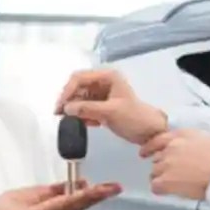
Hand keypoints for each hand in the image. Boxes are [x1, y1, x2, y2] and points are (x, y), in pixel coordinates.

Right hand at [54, 68, 168, 145]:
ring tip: (69, 120)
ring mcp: (102, 94)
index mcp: (107, 76)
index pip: (79, 78)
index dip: (67, 91)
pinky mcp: (102, 106)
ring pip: (80, 98)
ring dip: (74, 108)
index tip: (60, 106)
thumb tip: (66, 108)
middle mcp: (103, 82)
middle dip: (68, 100)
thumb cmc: (134, 118)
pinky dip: (82, 114)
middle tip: (59, 114)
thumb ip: (87, 109)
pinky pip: (86, 107)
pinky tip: (82, 123)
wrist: (150, 132)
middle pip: (78, 86)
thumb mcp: (110, 112)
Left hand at [140, 129, 209, 200]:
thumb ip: (191, 140)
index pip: (157, 140)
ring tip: (177, 184)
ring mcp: (166, 164)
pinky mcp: (166, 181)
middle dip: (163, 165)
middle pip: (156, 158)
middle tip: (176, 174)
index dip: (150, 148)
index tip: (145, 153)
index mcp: (181, 135)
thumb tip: (187, 147)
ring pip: (154, 172)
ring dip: (162, 178)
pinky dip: (161, 190)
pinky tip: (172, 191)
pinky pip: (155, 186)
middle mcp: (171, 147)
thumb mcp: (207, 139)